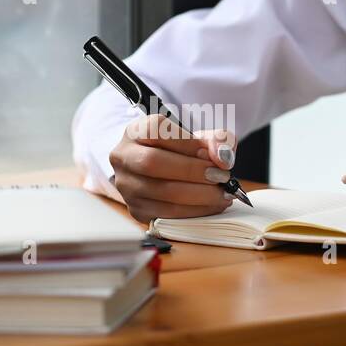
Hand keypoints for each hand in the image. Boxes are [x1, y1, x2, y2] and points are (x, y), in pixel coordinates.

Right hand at [109, 114, 237, 222]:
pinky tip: (212, 205)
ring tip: (222, 193)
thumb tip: (222, 157)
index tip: (211, 154)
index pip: (157, 131)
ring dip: (199, 195)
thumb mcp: (199, 138)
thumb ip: (217, 140)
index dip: (187, 143)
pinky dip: (195, 211)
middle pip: (153, 163)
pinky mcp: (136, 210)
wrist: (163, 172)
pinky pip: (167, 214)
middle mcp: (123, 157)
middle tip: (220, 176)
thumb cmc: (181, 152)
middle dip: (193, 171)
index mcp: (136, 132)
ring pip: (161, 192)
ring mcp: (127, 186)